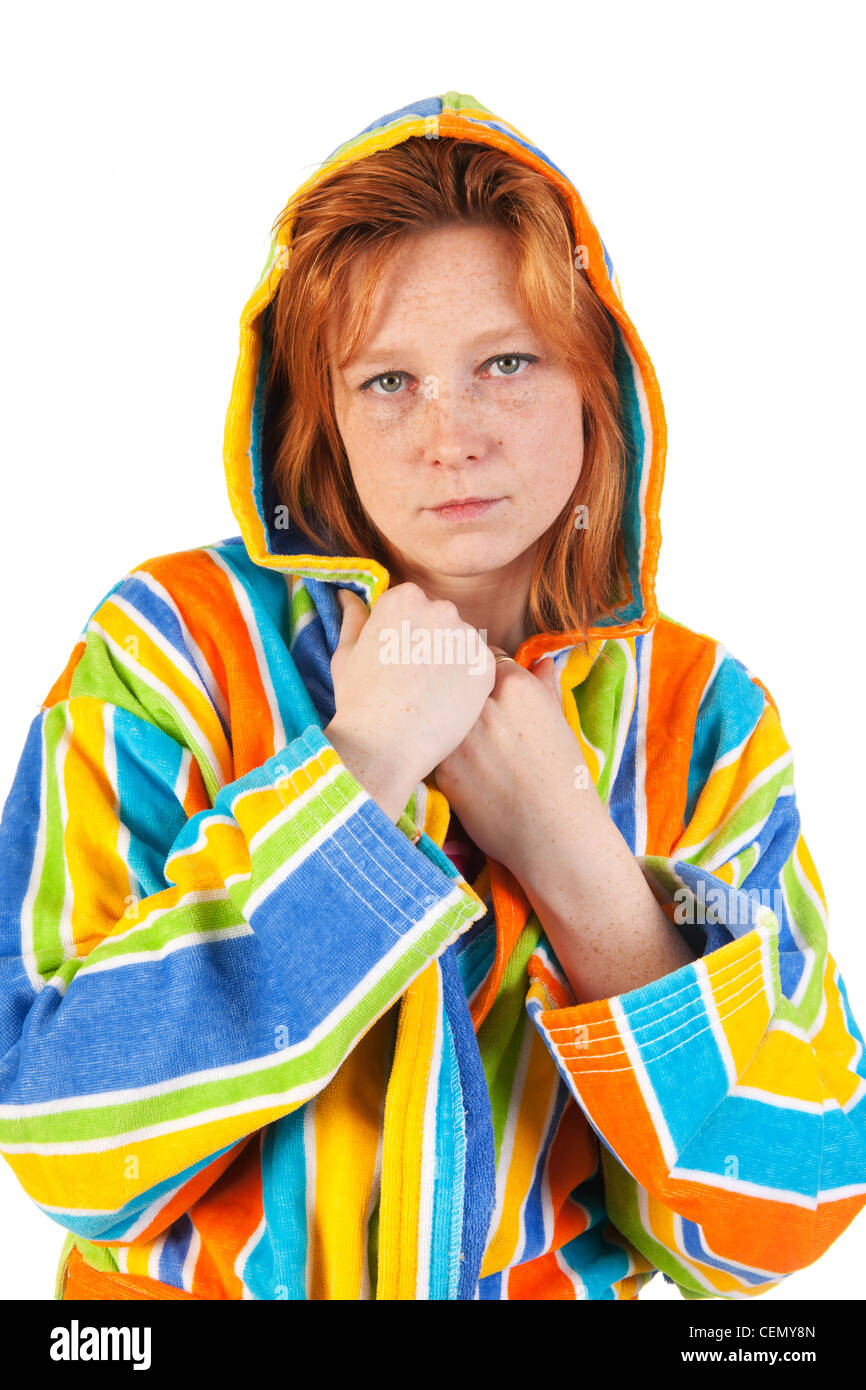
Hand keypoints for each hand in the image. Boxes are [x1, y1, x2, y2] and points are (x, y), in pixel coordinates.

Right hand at [324, 584, 495, 817]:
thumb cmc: (359, 700)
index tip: (396, 657)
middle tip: (413, 678)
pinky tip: (446, 701)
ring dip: (451, 660)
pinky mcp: (485, 665)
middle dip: (430, 642)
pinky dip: (467, 682)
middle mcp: (440, 607)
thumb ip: (353, 617)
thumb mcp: (345, 653)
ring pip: (462, 643)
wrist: (385, 744)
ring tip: (429, 693)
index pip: (414, 604)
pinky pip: (479, 666)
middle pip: (441, 620)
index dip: (404, 634)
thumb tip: (346, 594)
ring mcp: (466, 636)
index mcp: (404, 598)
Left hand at [433, 647, 596, 875]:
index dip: (487, 676)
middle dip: (463, 696)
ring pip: (442, 715)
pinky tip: (471, 774)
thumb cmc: (565, 779)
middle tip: (477, 719)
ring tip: (475, 748)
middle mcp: (483, 706)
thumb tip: (541, 662)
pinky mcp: (443, 768)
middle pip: (458, 684)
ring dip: (449, 724)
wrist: (554, 833)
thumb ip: (545, 687)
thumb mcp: (560, 724)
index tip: (489, 692)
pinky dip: (446, 757)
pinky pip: (437, 750)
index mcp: (516, 687)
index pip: (487, 660)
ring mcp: (459, 737)